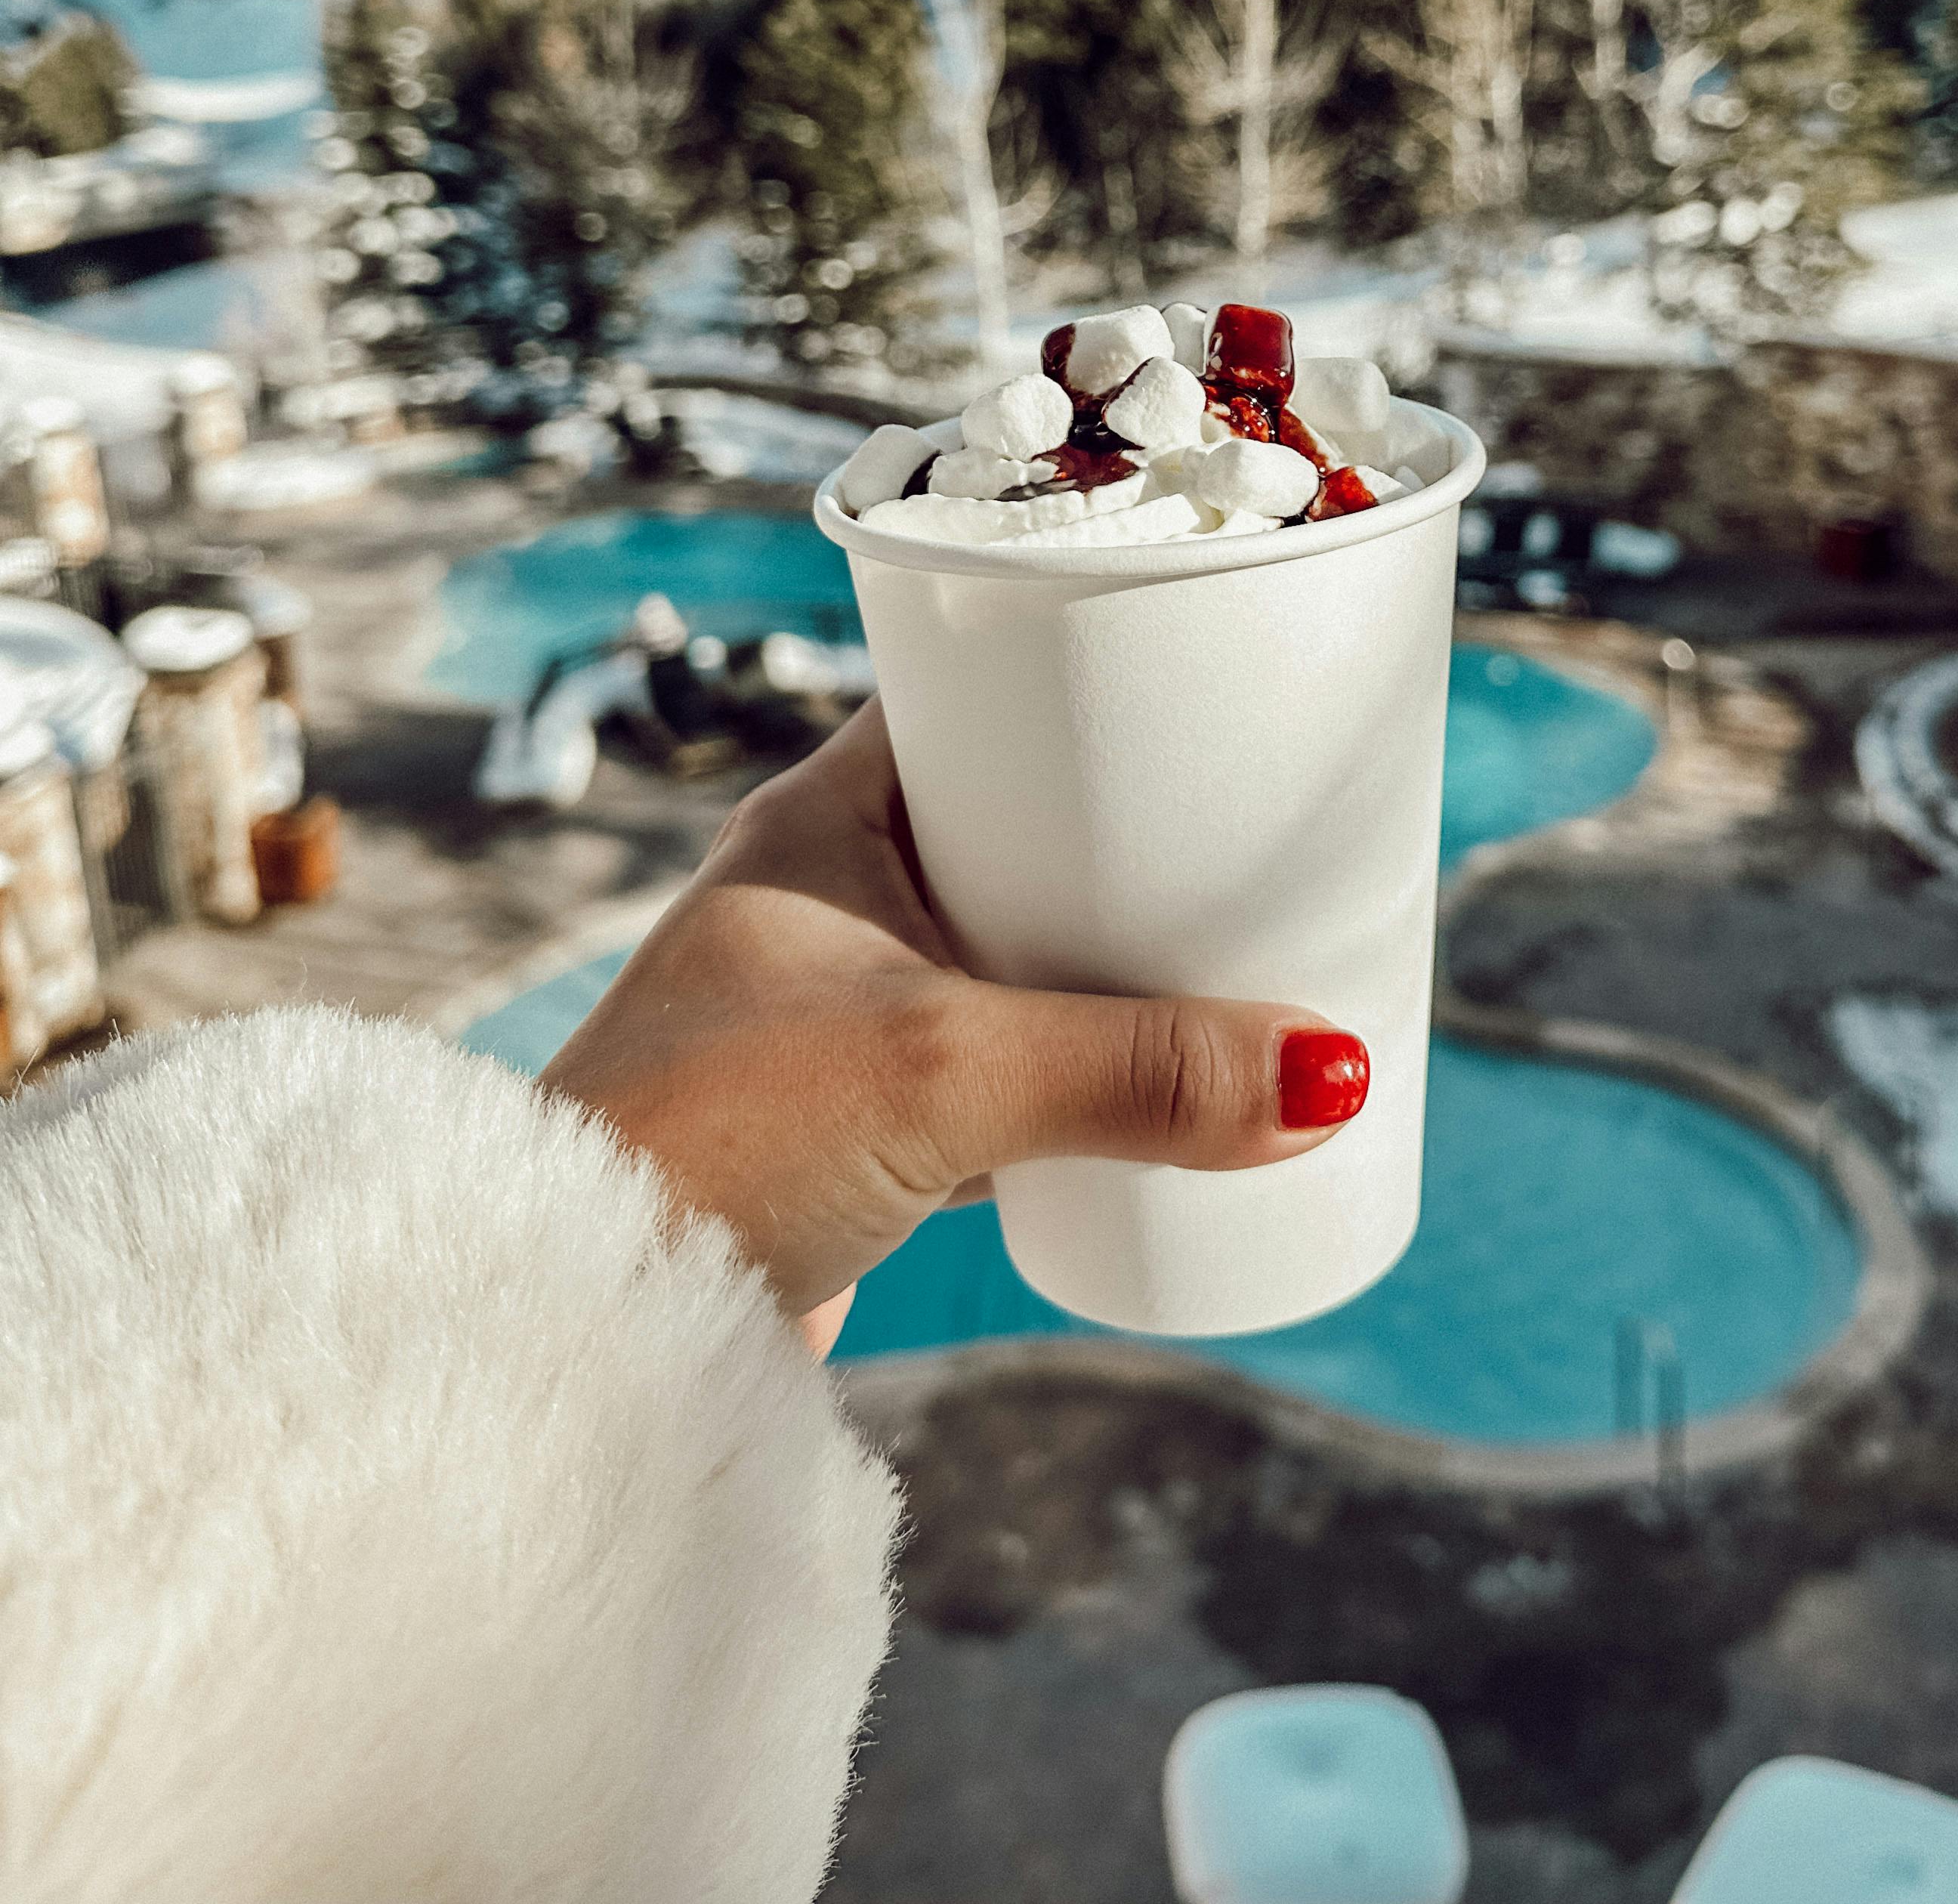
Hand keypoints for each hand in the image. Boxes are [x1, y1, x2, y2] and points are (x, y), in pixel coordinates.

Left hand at [538, 699, 1368, 1352]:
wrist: (573, 1327)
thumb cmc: (709, 1144)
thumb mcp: (944, 1078)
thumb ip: (1131, 1073)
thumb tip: (1327, 1075)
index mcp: (825, 819)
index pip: (981, 700)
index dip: (1094, 687)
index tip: (1216, 694)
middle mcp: (835, 899)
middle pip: (1026, 832)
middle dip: (1142, 843)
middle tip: (1270, 839)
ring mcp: (849, 1013)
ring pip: (1024, 956)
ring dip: (1121, 965)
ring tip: (1254, 956)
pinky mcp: (864, 1126)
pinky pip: (1009, 1069)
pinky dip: (1086, 1073)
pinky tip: (1168, 1093)